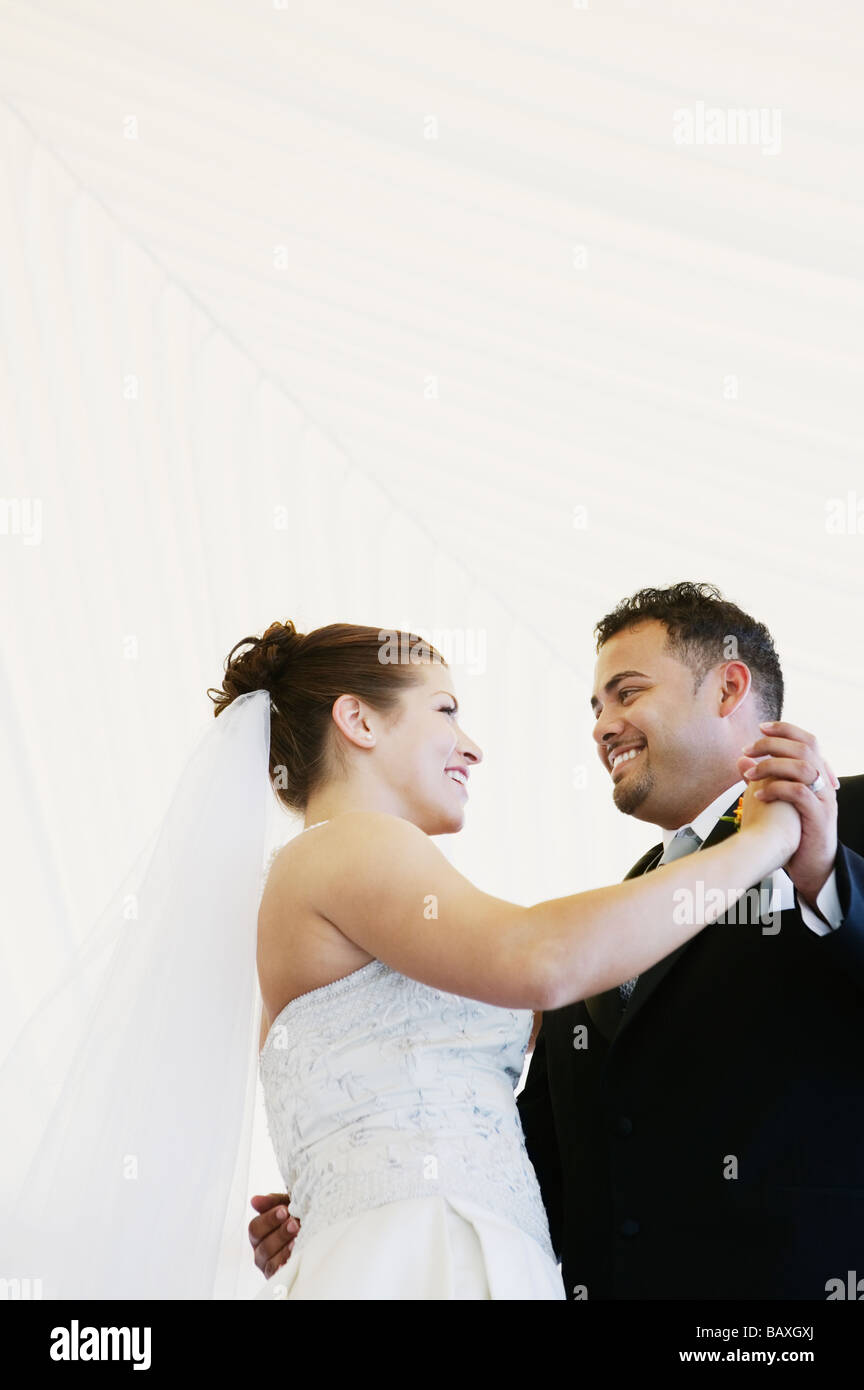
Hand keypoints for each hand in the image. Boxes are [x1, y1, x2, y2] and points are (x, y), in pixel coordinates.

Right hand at [249, 1192, 299, 1278]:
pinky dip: (284, 1268)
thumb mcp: (287, 1205)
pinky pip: (279, 1276)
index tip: (285, 1211)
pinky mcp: (279, 1278)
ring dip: (285, 1250)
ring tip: (297, 1241)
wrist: (316, 1231)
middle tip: (295, 1224)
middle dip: (280, 1234)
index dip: (269, 1219)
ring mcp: (269, 1267)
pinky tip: (292, 1261)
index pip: (255, 1228)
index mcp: (258, 1234)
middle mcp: (260, 1252)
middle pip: (263, 1246)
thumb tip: (254, 1201)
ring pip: (271, 1261)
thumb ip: (272, 1202)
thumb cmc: (297, 1216)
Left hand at [738, 720, 838, 905]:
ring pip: (803, 768)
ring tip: (749, 775)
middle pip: (804, 749)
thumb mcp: (779, 800)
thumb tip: (742, 759)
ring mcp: (823, 801)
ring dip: (772, 766)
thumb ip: (763, 777)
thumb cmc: (794, 833)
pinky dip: (776, 789)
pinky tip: (759, 795)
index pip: (808, 741)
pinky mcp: (817, 818)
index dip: (786, 730)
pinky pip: (799, 793)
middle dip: (773, 744)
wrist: (812, 866)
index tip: (761, 727)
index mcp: (818, 776)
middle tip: (748, 750)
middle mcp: (824, 784)